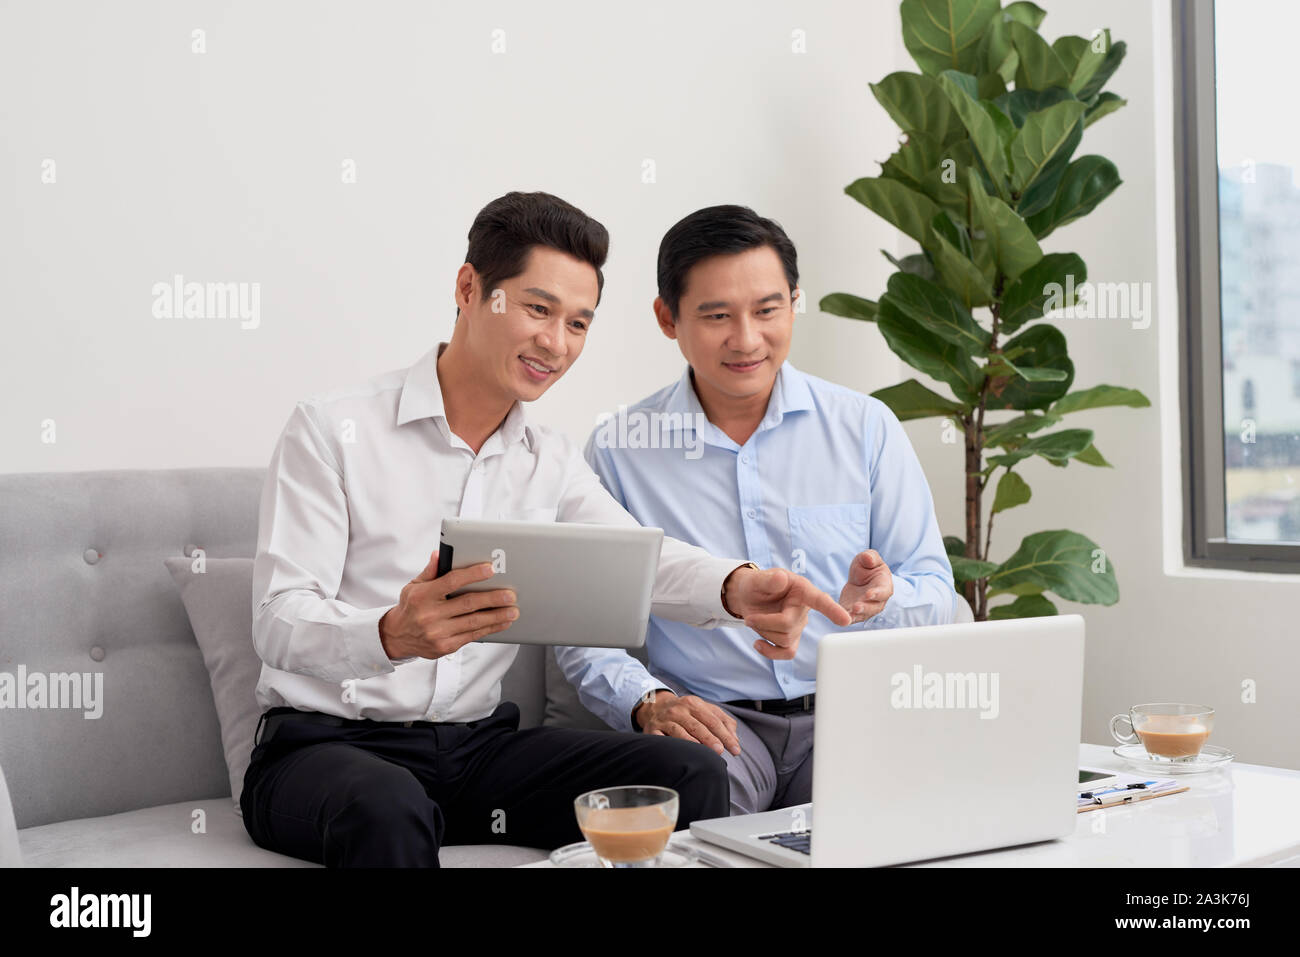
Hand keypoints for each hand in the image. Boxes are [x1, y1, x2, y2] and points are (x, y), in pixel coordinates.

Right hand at [378, 552, 517, 660]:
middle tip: (510, 594)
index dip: (472, 575)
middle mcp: (431, 615)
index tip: (490, 569)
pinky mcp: (446, 646)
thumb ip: (430, 571)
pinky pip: (473, 636)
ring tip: (513, 610)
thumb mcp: (414, 586)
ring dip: (497, 616)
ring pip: (474, 622)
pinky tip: (502, 622)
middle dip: (493, 599)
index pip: (451, 582)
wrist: (397, 636)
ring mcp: (438, 632)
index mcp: (423, 596)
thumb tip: (439, 554)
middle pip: (468, 604)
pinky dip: (490, 629)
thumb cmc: (410, 607)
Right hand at [633, 690, 740, 756]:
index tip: (736, 749)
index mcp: (694, 704)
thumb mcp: (704, 710)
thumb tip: (735, 739)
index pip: (714, 721)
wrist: (654, 707)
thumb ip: (723, 721)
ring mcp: (665, 720)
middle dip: (710, 739)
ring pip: (680, 732)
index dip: (726, 735)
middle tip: (721, 751)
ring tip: (705, 753)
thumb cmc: (685, 712)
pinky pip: (662, 739)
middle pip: (698, 726)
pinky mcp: (653, 730)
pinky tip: (680, 753)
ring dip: (693, 743)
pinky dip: (670, 745)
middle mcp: (679, 710)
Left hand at [723, 566, 852, 660]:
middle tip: (749, 618)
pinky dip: (770, 652)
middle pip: (788, 626)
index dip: (832, 610)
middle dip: (764, 624)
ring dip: (763, 632)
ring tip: (754, 620)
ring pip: (784, 640)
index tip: (846, 619)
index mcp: (802, 590)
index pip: (819, 600)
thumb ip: (769, 579)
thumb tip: (780, 578)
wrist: (748, 597)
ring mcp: (799, 625)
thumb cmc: (757, 585)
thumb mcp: (758, 578)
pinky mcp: (791, 639)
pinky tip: (758, 644)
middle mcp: (804, 608)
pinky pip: (787, 653)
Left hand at [839, 549, 893, 622]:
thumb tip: (868, 558)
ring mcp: (866, 609)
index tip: (869, 594)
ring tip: (848, 612)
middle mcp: (877, 601)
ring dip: (856, 615)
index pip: (883, 592)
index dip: (877, 594)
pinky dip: (846, 619)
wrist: (858, 579)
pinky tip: (840, 617)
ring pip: (863, 615)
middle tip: (856, 607)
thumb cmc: (867, 568)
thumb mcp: (868, 558)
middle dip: (866, 608)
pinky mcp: (854, 613)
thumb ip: (870, 557)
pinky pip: (851, 618)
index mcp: (884, 586)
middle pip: (874, 607)